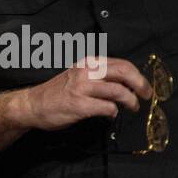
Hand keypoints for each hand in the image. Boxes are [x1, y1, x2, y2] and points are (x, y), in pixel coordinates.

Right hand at [16, 57, 153, 131]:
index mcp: (89, 63)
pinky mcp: (79, 105)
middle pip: (125, 73)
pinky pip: (107, 107)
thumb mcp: (78, 75)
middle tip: (146, 96)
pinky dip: (113, 112)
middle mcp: (86, 72)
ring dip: (130, 101)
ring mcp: (82, 88)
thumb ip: (99, 76)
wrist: (32, 105)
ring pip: (119, 91)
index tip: (144, 86)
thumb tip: (125, 84)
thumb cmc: (56, 93)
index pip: (122, 64)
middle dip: (140, 85)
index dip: (138, 76)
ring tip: (132, 107)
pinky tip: (110, 114)